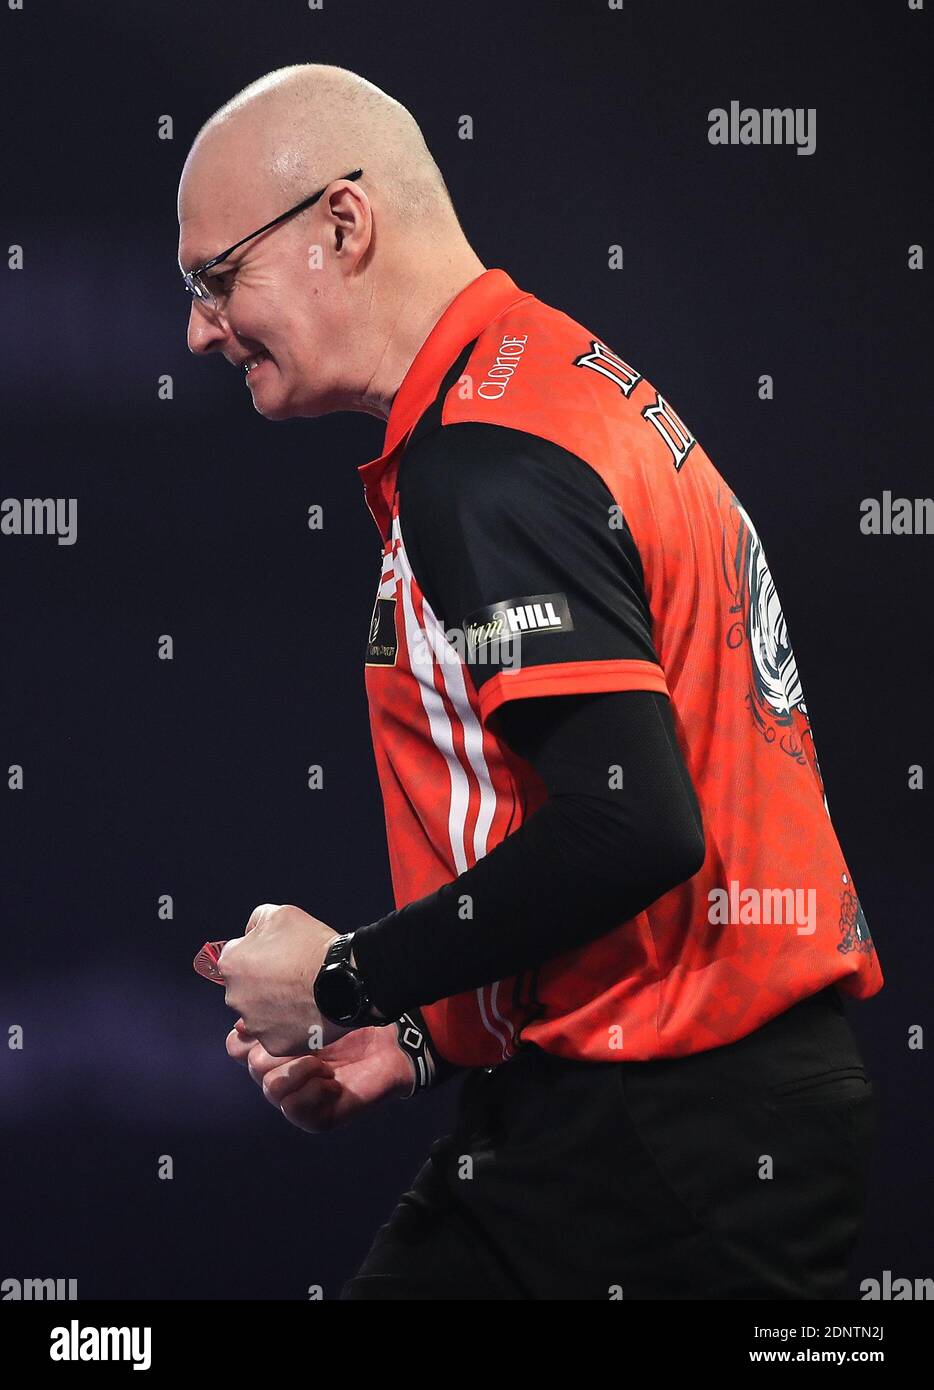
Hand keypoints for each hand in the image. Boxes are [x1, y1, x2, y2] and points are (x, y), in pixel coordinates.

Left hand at [217, 902, 347, 1056]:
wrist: (342, 980)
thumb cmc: (311, 946)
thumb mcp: (281, 914)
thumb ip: (256, 921)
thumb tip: (251, 933)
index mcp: (231, 964)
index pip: (236, 957)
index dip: (258, 953)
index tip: (277, 955)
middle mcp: (234, 997)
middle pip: (245, 988)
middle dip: (262, 982)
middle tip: (291, 975)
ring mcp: (254, 1025)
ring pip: (260, 1014)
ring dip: (275, 1005)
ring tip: (302, 994)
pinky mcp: (274, 1045)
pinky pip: (278, 1034)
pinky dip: (289, 1025)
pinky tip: (307, 1012)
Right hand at [226, 1017, 415, 1132]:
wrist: (394, 1041)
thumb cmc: (355, 1017)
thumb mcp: (314, 1003)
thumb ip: (280, 1006)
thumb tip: (243, 1018)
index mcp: (274, 1043)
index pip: (236, 1045)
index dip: (247, 1033)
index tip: (273, 1018)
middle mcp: (280, 1071)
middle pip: (253, 1064)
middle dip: (279, 1046)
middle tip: (310, 1035)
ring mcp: (297, 1095)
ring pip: (270, 1086)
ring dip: (297, 1067)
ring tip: (323, 1059)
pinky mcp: (315, 1117)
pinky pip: (293, 1108)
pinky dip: (312, 1091)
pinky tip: (332, 1080)